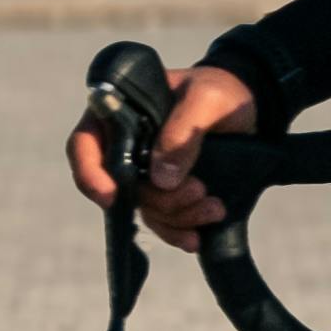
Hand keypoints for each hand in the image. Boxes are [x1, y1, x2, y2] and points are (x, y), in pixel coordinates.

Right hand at [66, 62, 257, 241]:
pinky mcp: (165, 192)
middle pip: (119, 187)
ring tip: (214, 208)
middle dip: (158, 199)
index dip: (88, 173)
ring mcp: (143, 173)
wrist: (246, 110)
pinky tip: (197, 237)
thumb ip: (183, 131)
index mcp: (119, 113)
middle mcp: (124, 146)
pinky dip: (178, 231)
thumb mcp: (206, 99)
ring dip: (177, 216)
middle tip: (198, 190)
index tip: (110, 195)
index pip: (84, 144)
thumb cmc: (219, 92)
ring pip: (144, 208)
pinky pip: (161, 221)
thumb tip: (161, 179)